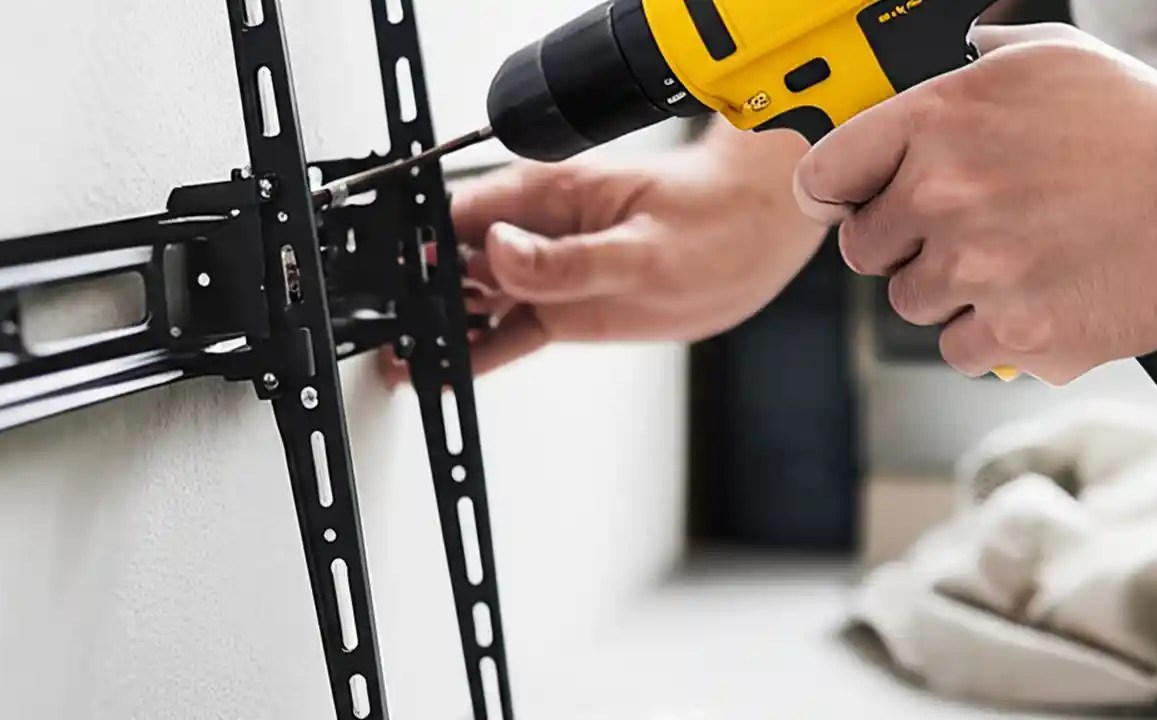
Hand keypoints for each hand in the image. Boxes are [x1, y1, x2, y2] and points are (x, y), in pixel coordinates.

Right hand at [380, 125, 828, 383]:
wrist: (756, 234)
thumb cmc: (713, 220)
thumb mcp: (642, 248)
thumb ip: (568, 260)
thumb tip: (501, 254)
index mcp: (547, 197)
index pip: (461, 219)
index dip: (424, 253)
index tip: (401, 287)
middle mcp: (539, 233)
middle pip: (458, 263)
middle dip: (424, 297)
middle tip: (399, 341)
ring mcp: (550, 271)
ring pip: (477, 301)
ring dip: (443, 327)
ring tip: (407, 360)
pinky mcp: (565, 307)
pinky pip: (509, 331)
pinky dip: (478, 351)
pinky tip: (446, 369)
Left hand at [794, 23, 1156, 384]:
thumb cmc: (1136, 125)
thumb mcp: (1042, 60)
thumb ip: (962, 71)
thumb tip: (917, 73)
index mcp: (939, 121)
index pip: (822, 175)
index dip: (832, 195)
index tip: (847, 204)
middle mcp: (947, 195)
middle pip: (863, 250)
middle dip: (902, 244)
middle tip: (959, 229)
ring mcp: (980, 269)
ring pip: (910, 304)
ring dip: (947, 290)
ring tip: (1011, 257)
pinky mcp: (1018, 332)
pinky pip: (957, 348)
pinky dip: (987, 333)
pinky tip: (1031, 295)